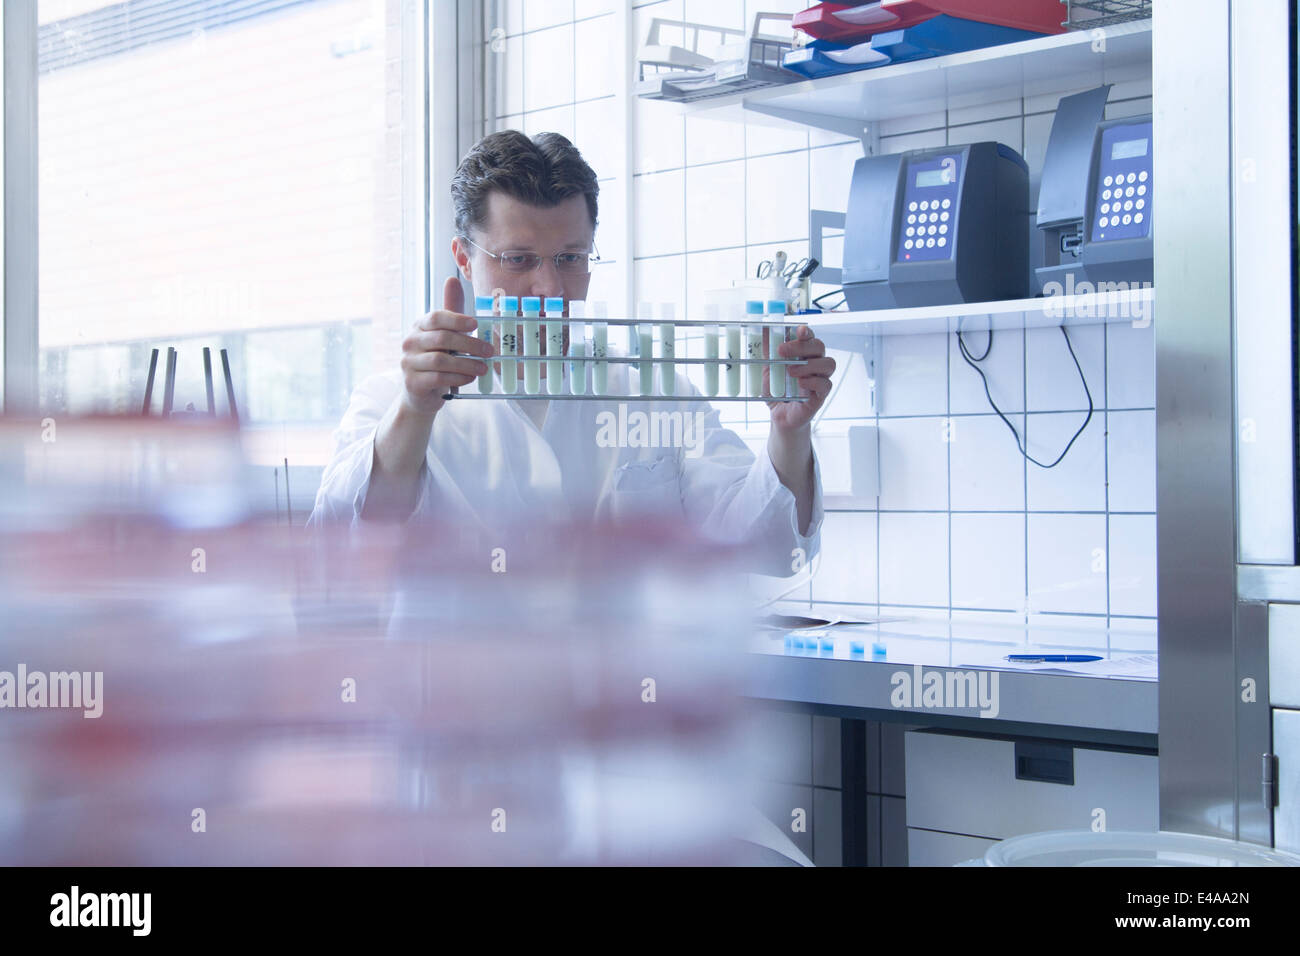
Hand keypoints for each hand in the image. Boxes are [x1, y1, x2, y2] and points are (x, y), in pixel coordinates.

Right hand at [399, 276, 493, 416]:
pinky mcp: (413, 382)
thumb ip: (451, 311)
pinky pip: (438, 378)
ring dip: (466, 364)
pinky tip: (470, 378)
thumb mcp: (445, 335)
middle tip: (489, 351)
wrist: (420, 393)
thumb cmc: (437, 360)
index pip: (436, 317)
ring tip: (483, 367)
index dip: (456, 319)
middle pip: (442, 338)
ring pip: (440, 360)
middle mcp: (410, 342)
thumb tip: (452, 279)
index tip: (475, 324)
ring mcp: (408, 363)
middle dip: (469, 344)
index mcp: (420, 326)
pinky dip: (457, 378)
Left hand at [766, 325, 834, 430]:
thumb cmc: (777, 391)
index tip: (799, 330)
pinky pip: (826, 384)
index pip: (810, 337)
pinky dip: (813, 382)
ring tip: (790, 371)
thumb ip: (768, 353)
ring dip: (809, 364)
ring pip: (828, 363)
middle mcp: (815, 363)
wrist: (780, 415)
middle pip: (819, 346)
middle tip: (782, 351)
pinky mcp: (821, 395)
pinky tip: (800, 383)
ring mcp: (820, 378)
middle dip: (801, 346)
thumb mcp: (768, 370)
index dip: (807, 332)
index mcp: (804, 354)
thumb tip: (763, 332)